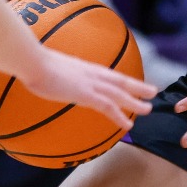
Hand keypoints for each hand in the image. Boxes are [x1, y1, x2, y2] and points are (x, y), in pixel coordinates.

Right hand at [21, 47, 155, 129]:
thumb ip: (58, 73)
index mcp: (85, 67)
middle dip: (138, 86)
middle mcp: (93, 73)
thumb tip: (54, 76)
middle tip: (153, 92)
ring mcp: (91, 84)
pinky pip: (109, 108)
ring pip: (121, 94)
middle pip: (121, 80)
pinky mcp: (87, 94)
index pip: (109, 73)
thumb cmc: (35, 63)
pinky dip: (120, 116)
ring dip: (136, 102)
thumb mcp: (51, 67)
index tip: (134, 83)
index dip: (123, 79)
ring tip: (148, 109)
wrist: (33, 61)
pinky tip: (128, 125)